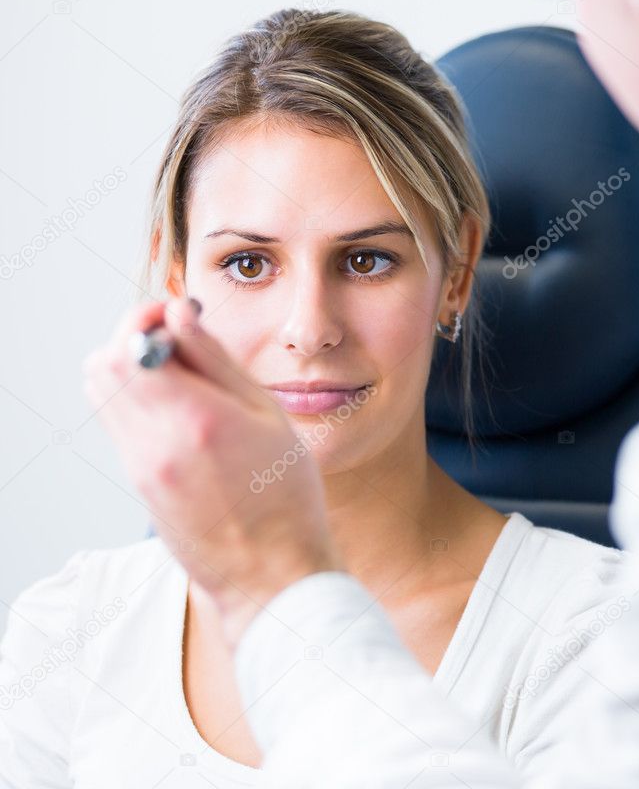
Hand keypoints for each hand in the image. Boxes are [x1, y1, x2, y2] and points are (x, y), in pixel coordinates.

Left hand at [82, 295, 341, 647]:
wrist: (270, 575)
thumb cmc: (286, 495)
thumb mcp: (269, 416)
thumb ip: (218, 361)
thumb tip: (180, 314)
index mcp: (194, 419)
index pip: (132, 345)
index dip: (147, 316)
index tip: (177, 313)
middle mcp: (153, 443)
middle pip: (103, 364)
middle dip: (132, 338)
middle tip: (175, 338)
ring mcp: (139, 468)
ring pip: (102, 394)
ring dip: (131, 369)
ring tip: (181, 374)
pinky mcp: (137, 485)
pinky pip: (119, 424)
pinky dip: (138, 401)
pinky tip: (183, 410)